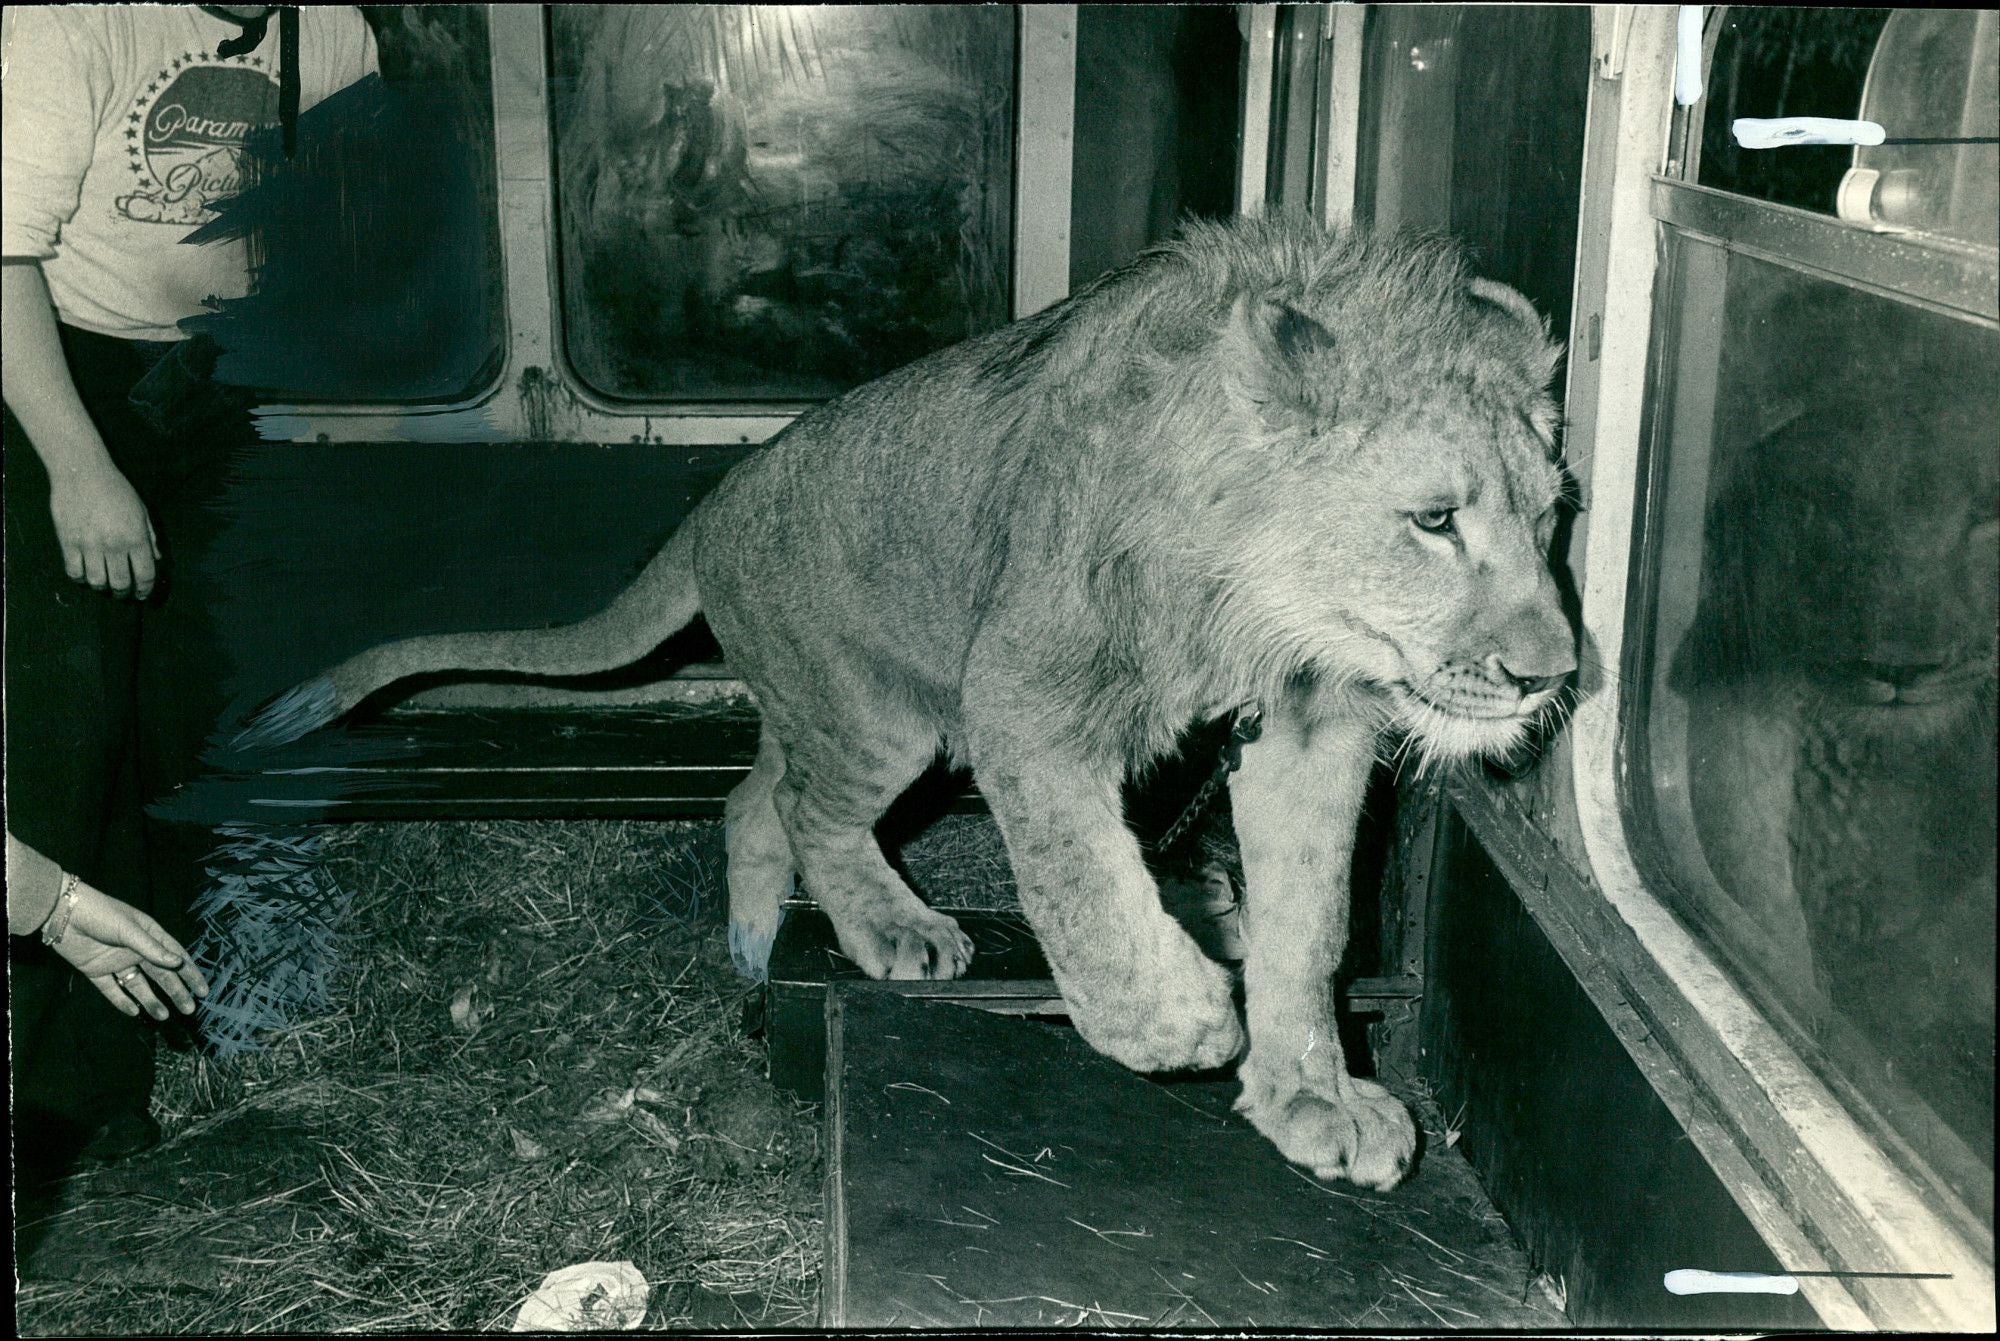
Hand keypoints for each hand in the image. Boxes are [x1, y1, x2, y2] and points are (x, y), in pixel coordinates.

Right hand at [48, 463, 159, 598]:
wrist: (82, 472)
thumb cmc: (116, 490)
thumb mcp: (141, 511)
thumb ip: (150, 537)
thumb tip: (155, 560)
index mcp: (136, 538)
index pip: (145, 575)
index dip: (145, 590)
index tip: (143, 594)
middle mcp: (114, 545)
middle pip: (121, 583)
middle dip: (124, 594)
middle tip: (124, 594)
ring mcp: (90, 545)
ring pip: (97, 582)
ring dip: (102, 588)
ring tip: (105, 585)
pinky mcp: (68, 542)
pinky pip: (74, 572)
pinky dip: (81, 579)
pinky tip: (85, 575)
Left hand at [51, 880, 208, 1019]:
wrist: (62, 913)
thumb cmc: (101, 913)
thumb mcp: (129, 929)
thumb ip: (152, 949)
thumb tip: (178, 964)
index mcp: (149, 935)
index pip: (175, 957)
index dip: (190, 973)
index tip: (203, 990)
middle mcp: (136, 951)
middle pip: (160, 975)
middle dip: (176, 992)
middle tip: (189, 1009)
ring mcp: (116, 962)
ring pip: (138, 985)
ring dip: (151, 1000)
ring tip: (163, 1017)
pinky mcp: (96, 971)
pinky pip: (112, 990)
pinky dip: (122, 1001)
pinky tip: (134, 1012)